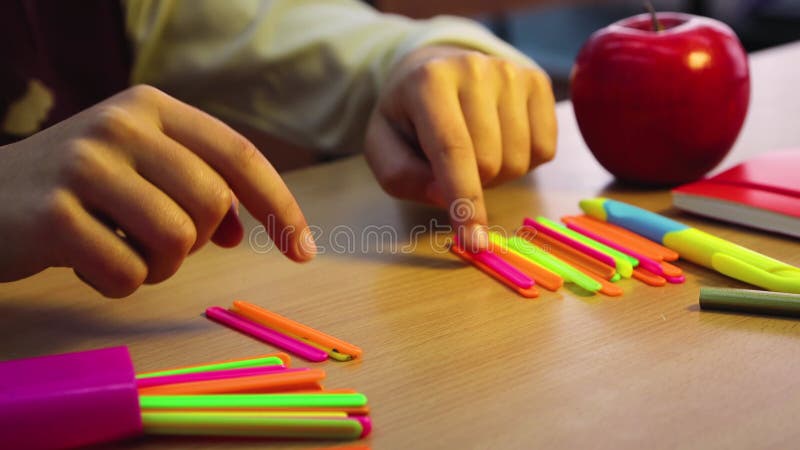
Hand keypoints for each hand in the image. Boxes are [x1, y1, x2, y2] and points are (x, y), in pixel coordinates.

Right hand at [0, 85, 314, 296]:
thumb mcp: (137, 167)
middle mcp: (120, 125)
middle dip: (196, 242)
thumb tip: (241, 231)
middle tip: (156, 243)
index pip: (239, 156)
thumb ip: (194, 186)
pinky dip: (118, 284)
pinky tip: (87, 263)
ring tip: (122, 252)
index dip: (280, 206)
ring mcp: (84, 166)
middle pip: (211, 204)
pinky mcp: (52, 215)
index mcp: (151, 107)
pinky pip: (127, 273)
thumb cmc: (75, 188)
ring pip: (176, 241)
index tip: (304, 250)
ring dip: (158, 266)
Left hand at [365, 45, 556, 249]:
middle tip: (452, 167)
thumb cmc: (407, 117)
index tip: (473, 241)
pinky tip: (501, 139)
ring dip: (498, 174)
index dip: (464, 201)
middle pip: (490, 162)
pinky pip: (545, 148)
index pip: (453, 150)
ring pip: (520, 159)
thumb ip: (402, 176)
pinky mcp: (537, 81)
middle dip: (473, 183)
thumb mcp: (383, 147)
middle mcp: (474, 68)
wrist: (434, 69)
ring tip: (475, 150)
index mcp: (429, 81)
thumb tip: (444, 195)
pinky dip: (523, 160)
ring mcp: (511, 72)